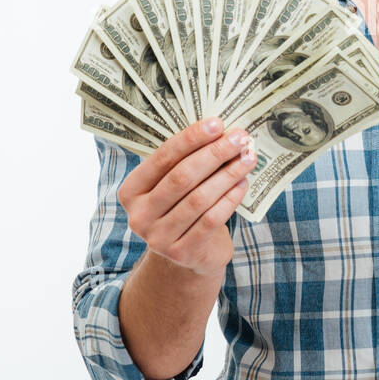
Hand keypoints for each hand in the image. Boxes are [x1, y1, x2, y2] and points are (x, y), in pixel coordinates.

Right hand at [117, 116, 256, 278]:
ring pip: (199, 198)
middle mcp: (139, 215)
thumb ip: (187, 161)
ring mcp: (158, 238)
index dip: (191, 139)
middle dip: (214, 154)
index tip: (217, 123)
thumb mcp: (175, 185)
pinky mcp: (182, 252)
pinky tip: (243, 183)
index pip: (162, 158)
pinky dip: (230, 198)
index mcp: (131, 191)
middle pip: (181, 177)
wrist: (187, 255)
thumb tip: (222, 131)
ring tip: (247, 158)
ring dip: (228, 174)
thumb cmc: (183, 208)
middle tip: (240, 138)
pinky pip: (211, 219)